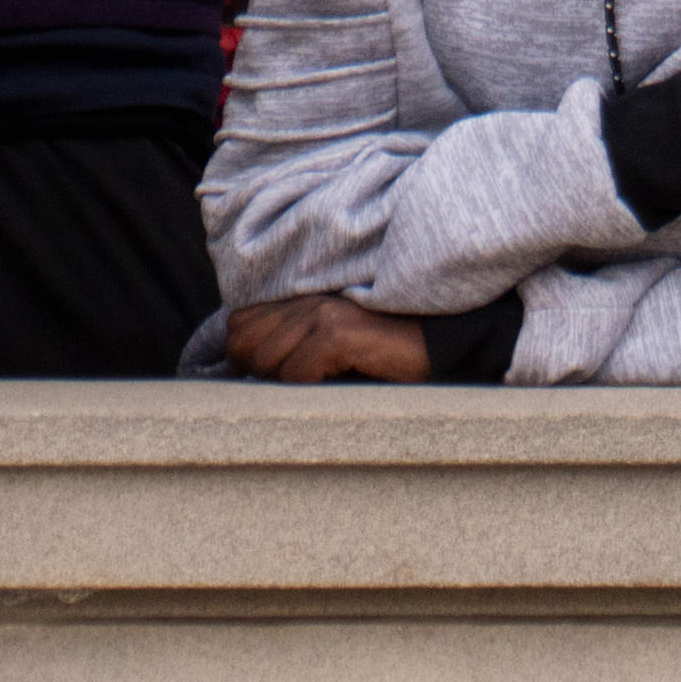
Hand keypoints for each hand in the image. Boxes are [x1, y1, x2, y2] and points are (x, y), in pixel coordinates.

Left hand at [225, 292, 431, 384]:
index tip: (280, 369)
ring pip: (264, 362)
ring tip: (325, 377)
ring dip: (288, 381)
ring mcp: (322, 311)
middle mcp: (308, 295)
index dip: (249, 355)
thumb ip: (290, 339)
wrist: (442, 341)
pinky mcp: (338, 333)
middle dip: (263, 372)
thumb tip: (242, 366)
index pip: (238, 325)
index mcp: (302, 293)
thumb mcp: (330, 337)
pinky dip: (311, 388)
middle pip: (242, 344)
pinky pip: (295, 375)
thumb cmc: (384, 347)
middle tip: (305, 377)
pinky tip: (342, 378)